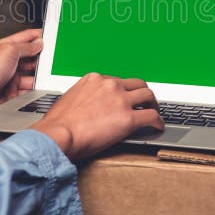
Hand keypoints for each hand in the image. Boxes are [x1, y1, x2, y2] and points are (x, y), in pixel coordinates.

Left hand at [0, 29, 42, 130]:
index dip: (37, 35)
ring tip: (46, 75)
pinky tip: (39, 88)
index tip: (50, 34)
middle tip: (52, 57)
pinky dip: (34, 90)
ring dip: (38, 75)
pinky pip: (27, 90)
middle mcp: (6, 62)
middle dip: (40, 57)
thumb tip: (37, 43)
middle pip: (29, 57)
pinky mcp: (11, 93)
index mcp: (3, 48)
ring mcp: (9, 78)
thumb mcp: (8, 51)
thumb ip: (25, 46)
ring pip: (30, 75)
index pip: (24, 38)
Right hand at [31, 73, 163, 160]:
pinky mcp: (128, 118)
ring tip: (155, 113)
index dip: (123, 91)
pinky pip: (151, 117)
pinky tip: (157, 127)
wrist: (57, 135)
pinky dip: (157, 121)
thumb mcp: (69, 100)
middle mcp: (109, 85)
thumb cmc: (58, 124)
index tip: (124, 98)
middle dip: (142, 93)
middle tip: (145, 102)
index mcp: (94, 79)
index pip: (116, 81)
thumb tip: (86, 108)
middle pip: (136, 84)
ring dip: (153, 105)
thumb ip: (83, 99)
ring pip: (147, 96)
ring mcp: (120, 100)